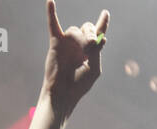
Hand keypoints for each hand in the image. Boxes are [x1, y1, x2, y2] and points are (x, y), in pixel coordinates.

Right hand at [42, 1, 108, 116]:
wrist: (63, 92)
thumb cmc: (79, 84)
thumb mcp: (94, 69)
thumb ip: (97, 52)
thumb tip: (102, 37)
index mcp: (91, 51)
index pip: (99, 34)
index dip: (103, 23)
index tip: (106, 13)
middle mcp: (79, 44)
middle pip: (87, 27)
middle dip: (91, 33)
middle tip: (91, 44)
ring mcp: (67, 42)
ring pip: (75, 30)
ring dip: (80, 39)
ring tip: (81, 53)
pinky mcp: (56, 42)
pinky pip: (53, 24)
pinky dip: (51, 13)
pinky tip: (50, 2)